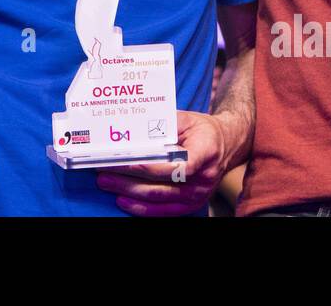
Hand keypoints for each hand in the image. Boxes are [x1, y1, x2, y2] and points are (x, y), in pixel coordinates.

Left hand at [95, 110, 241, 215]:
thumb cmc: (203, 130)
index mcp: (205, 152)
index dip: (147, 165)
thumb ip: (163, 124)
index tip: (123, 159)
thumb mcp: (187, 119)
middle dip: (127, 178)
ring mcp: (198, 195)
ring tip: (106, 182)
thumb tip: (132, 131)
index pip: (175, 165)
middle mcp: (203, 178)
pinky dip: (141, 207)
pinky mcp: (192, 205)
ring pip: (158, 199)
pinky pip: (163, 211)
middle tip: (103, 170)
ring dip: (128, 192)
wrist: (227, 146)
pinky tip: (123, 200)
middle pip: (160, 184)